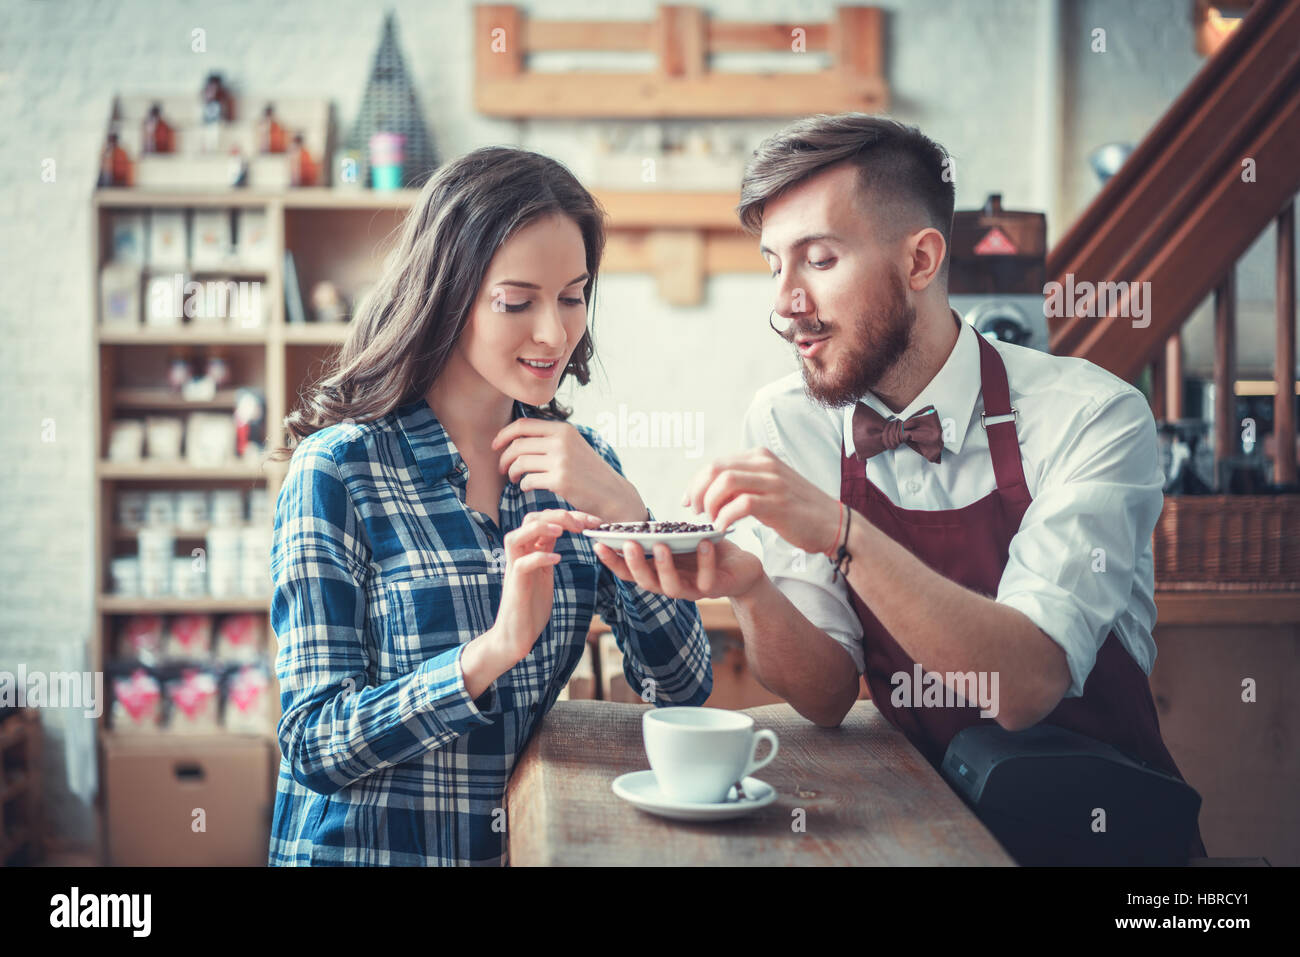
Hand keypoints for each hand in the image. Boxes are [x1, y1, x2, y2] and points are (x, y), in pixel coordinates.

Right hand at [489, 508, 603, 663]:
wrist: (515, 636)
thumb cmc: (531, 607)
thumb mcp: (543, 576)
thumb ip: (547, 556)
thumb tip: (559, 541)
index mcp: (529, 552)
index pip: (546, 520)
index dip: (570, 516)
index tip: (594, 522)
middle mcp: (519, 556)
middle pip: (530, 520)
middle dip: (558, 515)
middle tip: (583, 525)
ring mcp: (514, 570)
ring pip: (516, 537)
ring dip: (540, 529)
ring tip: (562, 531)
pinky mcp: (515, 587)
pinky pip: (521, 564)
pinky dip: (539, 557)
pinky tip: (557, 559)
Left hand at [492, 419, 646, 520]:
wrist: (611, 493)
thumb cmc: (588, 471)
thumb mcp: (573, 445)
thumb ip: (550, 438)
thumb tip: (518, 436)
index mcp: (563, 429)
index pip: (523, 425)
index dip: (504, 435)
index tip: (495, 446)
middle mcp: (561, 441)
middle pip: (517, 445)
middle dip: (504, 458)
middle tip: (502, 469)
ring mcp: (561, 460)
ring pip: (520, 462)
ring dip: (511, 472)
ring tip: (514, 478)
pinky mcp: (560, 480)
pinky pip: (528, 480)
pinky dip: (523, 485)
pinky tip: (527, 487)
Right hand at [593, 537, 763, 600]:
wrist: (741, 566)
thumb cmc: (705, 549)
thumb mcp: (679, 539)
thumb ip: (660, 534)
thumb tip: (637, 520)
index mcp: (657, 573)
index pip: (628, 571)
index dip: (612, 561)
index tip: (597, 544)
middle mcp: (670, 584)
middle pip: (645, 582)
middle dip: (635, 564)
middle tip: (629, 543)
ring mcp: (691, 589)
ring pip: (671, 587)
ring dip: (664, 567)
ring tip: (661, 546)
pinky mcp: (713, 589)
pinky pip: (706, 579)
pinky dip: (704, 561)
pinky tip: (702, 542)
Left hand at [681, 448, 842, 555]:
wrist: (833, 524)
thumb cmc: (797, 509)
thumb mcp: (769, 486)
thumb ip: (745, 481)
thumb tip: (711, 489)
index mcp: (760, 457)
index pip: (716, 463)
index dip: (696, 483)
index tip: (689, 501)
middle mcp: (765, 464)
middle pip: (715, 469)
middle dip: (698, 491)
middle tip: (696, 512)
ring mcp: (773, 482)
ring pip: (725, 482)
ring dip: (710, 503)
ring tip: (710, 520)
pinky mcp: (778, 503)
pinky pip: (741, 504)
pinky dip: (725, 517)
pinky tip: (723, 528)